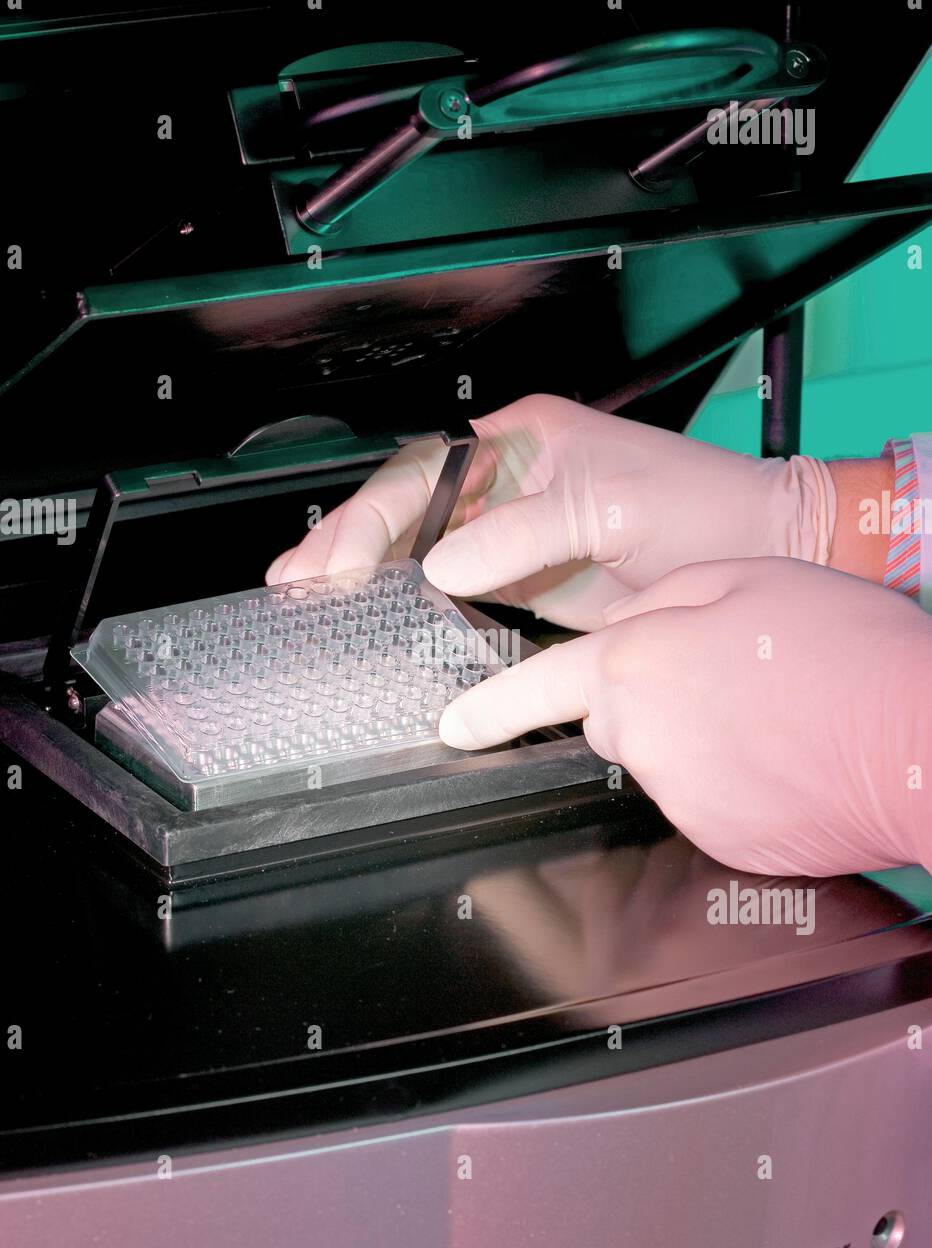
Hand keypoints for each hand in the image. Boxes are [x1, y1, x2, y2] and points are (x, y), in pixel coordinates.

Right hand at [267, 394, 835, 630]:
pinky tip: (376, 622)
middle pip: (408, 509)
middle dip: (347, 543)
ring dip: (366, 574)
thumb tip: (442, 564)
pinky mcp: (527, 582)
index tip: (336, 561)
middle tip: (293, 582)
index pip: (423, 473)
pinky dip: (410, 606)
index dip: (372, 517)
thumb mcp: (609, 505)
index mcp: (519, 441)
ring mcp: (512, 534)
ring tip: (307, 599)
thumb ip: (523, 534)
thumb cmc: (698, 505)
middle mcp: (506, 482)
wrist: (754, 550)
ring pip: (421, 550)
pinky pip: (454, 590)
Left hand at [437, 557, 931, 876]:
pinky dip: (724, 781)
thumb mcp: (744, 579)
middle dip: (647, 700)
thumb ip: (661, 600)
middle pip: (611, 719)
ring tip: (764, 713)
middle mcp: (643, 733)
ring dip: (692, 738)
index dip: (489, 708)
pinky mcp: (713, 836)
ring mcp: (677, 793)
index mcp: (638, 660)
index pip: (537, 686)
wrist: (915, 738)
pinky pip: (698, 801)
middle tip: (720, 681)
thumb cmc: (844, 652)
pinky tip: (775, 755)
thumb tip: (622, 624)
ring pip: (658, 759)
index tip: (457, 726)